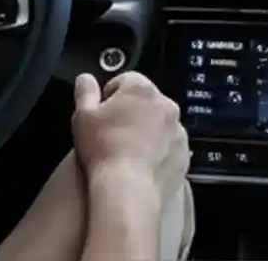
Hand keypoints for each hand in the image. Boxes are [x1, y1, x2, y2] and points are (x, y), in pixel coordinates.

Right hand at [71, 72, 188, 197]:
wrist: (128, 189)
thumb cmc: (103, 148)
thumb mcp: (83, 116)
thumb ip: (85, 92)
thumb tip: (85, 78)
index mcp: (141, 89)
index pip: (125, 80)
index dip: (110, 95)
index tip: (101, 113)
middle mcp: (165, 104)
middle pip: (146, 101)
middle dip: (131, 112)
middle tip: (113, 133)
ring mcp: (178, 130)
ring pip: (160, 124)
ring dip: (147, 131)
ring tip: (128, 152)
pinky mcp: (184, 153)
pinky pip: (169, 146)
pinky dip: (159, 151)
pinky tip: (142, 165)